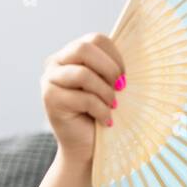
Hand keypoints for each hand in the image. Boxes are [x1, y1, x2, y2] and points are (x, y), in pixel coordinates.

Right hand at [40, 31, 125, 162]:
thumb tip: (136, 52)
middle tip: (120, 88)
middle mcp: (56, 62)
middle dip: (109, 69)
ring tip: (113, 106)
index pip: (96, 39)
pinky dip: (101, 111)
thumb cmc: (102, 114)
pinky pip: (83, 98)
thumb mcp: (109, 86)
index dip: (116, 57)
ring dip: (105, 92)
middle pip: (84, 48)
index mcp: (72, 54)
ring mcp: (49, 80)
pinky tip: (106, 121)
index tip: (124, 77)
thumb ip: (112, 68)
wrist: (86, 147)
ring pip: (83, 74)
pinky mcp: (50, 99)